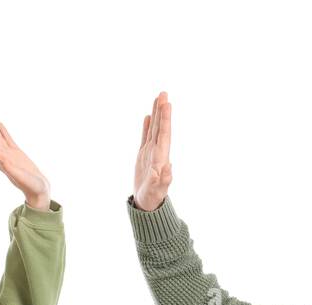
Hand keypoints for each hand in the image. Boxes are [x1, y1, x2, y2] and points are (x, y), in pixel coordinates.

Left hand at [0, 111, 50, 209]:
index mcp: (3, 162)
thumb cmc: (32, 187)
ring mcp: (10, 155)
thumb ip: (11, 169)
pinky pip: (8, 139)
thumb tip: (0, 158)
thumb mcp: (23, 178)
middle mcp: (3, 157)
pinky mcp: (17, 154)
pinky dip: (2, 131)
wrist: (39, 191)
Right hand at [133, 91, 172, 211]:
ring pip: (153, 129)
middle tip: (163, 93)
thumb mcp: (157, 191)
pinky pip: (145, 137)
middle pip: (160, 127)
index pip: (164, 134)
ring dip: (156, 114)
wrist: (147, 204)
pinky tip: (147, 116)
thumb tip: (168, 169)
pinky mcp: (143, 156)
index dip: (165, 119)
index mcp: (161, 157)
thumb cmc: (152, 198)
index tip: (166, 104)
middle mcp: (157, 152)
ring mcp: (151, 153)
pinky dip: (147, 126)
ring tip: (158, 98)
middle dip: (162, 110)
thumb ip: (163, 180)